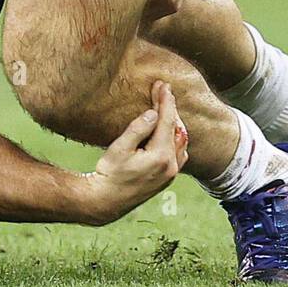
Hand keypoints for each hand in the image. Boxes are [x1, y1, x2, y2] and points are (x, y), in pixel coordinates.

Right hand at [83, 81, 188, 224]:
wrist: (108, 201)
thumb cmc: (110, 173)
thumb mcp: (120, 147)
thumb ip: (138, 128)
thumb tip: (153, 113)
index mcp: (160, 156)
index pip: (166, 121)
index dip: (165, 101)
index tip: (162, 85)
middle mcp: (171, 165)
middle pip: (175, 129)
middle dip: (170, 108)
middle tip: (162, 90)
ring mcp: (171, 173)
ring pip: (180, 140)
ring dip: (174, 122)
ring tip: (165, 105)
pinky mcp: (168, 178)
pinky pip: (179, 152)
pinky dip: (175, 137)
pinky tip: (169, 130)